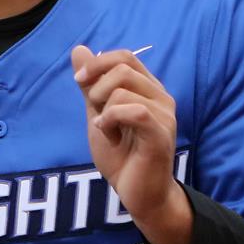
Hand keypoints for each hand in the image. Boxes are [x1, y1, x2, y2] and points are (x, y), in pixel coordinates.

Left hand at [71, 45, 192, 243]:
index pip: (125, 56)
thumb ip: (91, 85)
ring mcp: (164, 115)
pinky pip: (134, 111)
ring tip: (109, 133)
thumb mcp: (98, 114)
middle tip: (96, 115)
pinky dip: (111, 120)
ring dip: (103, 112)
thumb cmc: (123, 157)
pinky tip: (110, 136)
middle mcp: (161, 97)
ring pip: (122, 90)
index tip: (79, 81)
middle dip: (97, 88)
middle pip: (123, 67)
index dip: (98, 63)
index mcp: (148, 90)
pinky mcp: (161, 134)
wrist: (138, 194)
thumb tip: (79, 49)